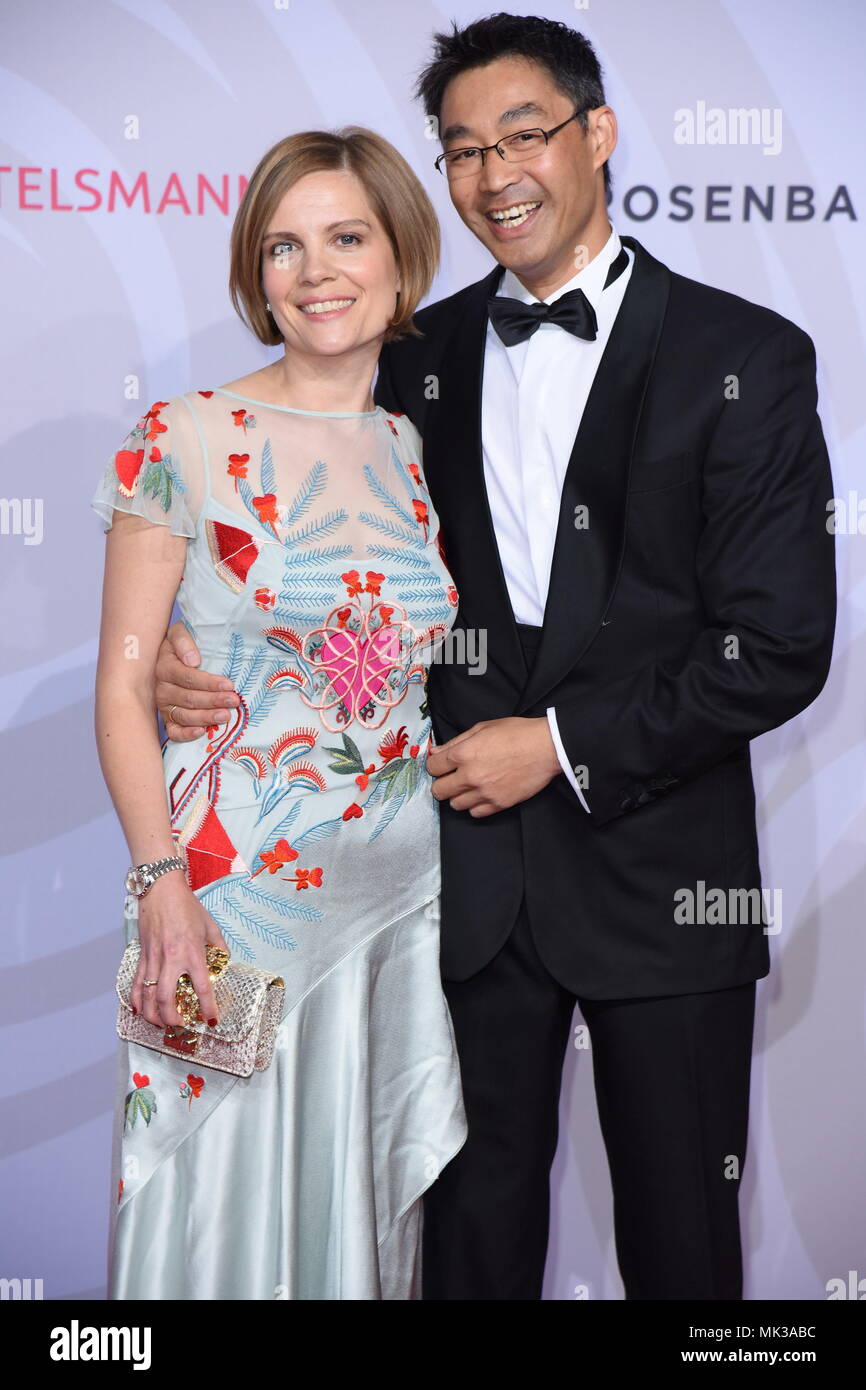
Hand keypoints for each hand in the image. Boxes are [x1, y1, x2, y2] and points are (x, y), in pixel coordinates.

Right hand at [131, 871, 230, 1029]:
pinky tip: (139, 1011)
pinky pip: (136, 983)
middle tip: (181, 1026)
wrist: (161, 890)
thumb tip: (222, 964)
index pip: (201, 988)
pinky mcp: (142, 956)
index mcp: (191, 953)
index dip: (207, 1008)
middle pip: (166, 999)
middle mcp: (170, 959)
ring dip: (153, 1015)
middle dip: (172, 1019)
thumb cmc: (187, 906)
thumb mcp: (210, 926)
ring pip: (147, 996)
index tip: (211, 1021)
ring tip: (162, 1025)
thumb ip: (219, 947)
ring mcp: (153, 959)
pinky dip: (136, 1000)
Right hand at [155, 620, 238, 741]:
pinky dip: (186, 734)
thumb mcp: (179, 633)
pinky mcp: (168, 718)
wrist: (169, 655)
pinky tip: (202, 732)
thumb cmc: (180, 645)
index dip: (209, 682)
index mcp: (164, 667)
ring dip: (205, 717)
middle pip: (188, 698)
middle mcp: (162, 688)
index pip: (187, 677)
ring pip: (183, 715)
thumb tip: (192, 660)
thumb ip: (183, 640)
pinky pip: (173, 731)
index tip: (228, 684)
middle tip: (233, 701)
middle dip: (213, 700)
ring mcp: (164, 705)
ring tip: (225, 716)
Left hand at [426, 716, 562, 816]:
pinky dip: (475, 806)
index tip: (442, 765)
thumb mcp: (482, 728)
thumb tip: (436, 751)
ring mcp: (484, 792)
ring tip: (469, 786)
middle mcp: (470, 776)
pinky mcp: (498, 804)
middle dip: (442, 783)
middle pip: (438, 790)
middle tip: (452, 778)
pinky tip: (481, 794)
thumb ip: (456, 742)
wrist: (546, 747)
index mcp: (463, 754)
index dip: (435, 766)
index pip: (432, 767)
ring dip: (458, 796)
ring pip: (455, 805)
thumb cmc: (517, 733)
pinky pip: (475, 813)